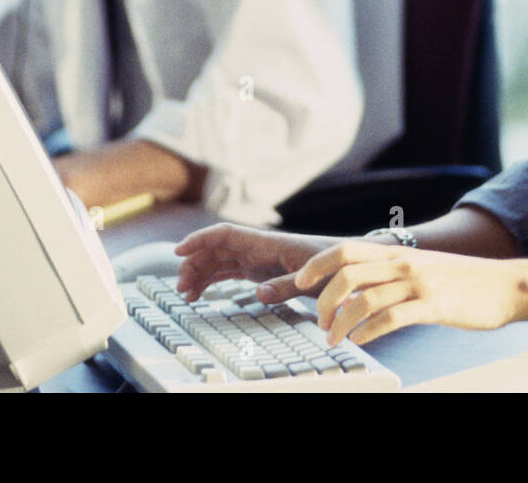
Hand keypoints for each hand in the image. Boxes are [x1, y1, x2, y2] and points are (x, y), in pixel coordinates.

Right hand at [174, 223, 339, 302]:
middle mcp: (257, 247)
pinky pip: (227, 270)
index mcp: (266, 242)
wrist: (347, 263)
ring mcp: (255, 257)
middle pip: (215, 249)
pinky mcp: (258, 269)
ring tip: (186, 294)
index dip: (200, 240)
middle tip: (181, 287)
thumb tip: (257, 293)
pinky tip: (199, 293)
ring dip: (199, 273)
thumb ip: (285, 285)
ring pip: (218, 260)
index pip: (225, 234)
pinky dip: (211, 280)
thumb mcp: (312, 278)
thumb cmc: (332, 266)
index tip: (179, 251)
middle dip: (194, 263)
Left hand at [296, 241, 520, 345]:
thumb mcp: (423, 268)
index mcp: (398, 253)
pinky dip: (368, 332)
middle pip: (347, 274)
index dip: (317, 265)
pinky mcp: (434, 307)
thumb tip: (360, 288)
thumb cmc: (463, 281)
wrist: (507, 285)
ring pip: (364, 300)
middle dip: (323, 299)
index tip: (298, 282)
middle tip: (318, 321)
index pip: (345, 250)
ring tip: (333, 339)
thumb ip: (392, 273)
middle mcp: (404, 264)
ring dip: (340, 322)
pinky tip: (361, 341)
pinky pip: (391, 319)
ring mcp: (419, 284)